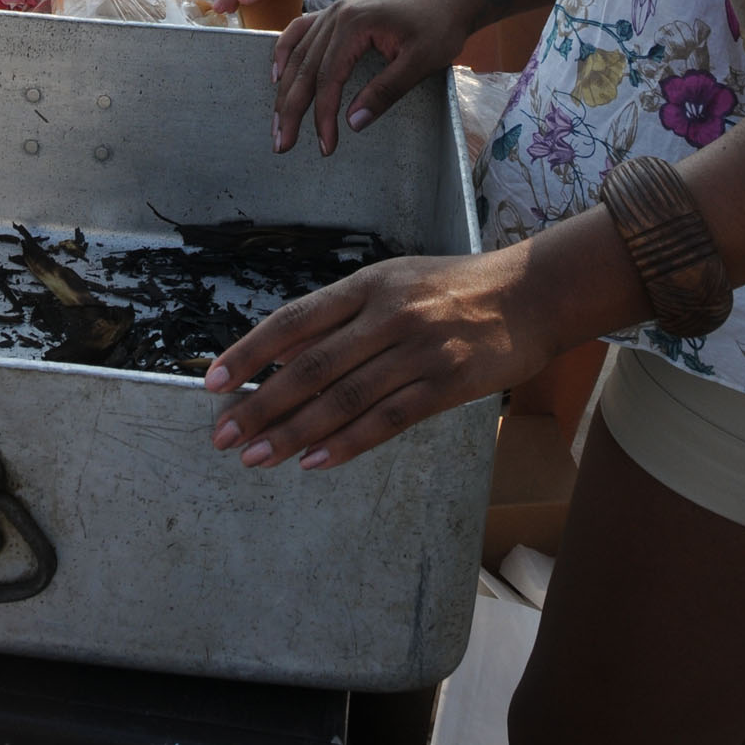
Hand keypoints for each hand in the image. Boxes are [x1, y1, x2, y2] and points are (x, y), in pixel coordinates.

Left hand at [204, 245, 554, 470]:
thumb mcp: (393, 282)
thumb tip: (283, 358)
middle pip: (310, 365)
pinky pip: (389, 419)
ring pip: (343, 398)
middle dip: (260, 404)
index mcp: (367, 284)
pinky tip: (315, 461)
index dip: (249, 352)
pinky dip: (348, 443)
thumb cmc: (454, 288)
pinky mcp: (448, 384)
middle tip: (222, 436)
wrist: (532, 293)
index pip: (294, 320)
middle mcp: (388, 314)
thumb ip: (342, 317)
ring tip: (256, 457)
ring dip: (294, 432)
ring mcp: (418, 349)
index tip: (212, 381)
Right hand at [272, 0, 474, 153]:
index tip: (325, 146)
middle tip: (282, 144)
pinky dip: (284, 53)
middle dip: (291, 109)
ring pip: (297, 54)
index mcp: (355, 24)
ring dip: (284, 90)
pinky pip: (299, 32)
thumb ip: (385, 92)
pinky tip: (277, 76)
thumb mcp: (419, 64)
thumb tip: (353, 123)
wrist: (448, 4)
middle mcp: (336, 14)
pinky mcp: (335, 15)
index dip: (322, 116)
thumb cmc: (438, 31)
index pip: (328, 77)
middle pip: (305, 68)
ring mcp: (333, 12)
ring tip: (278, 123)